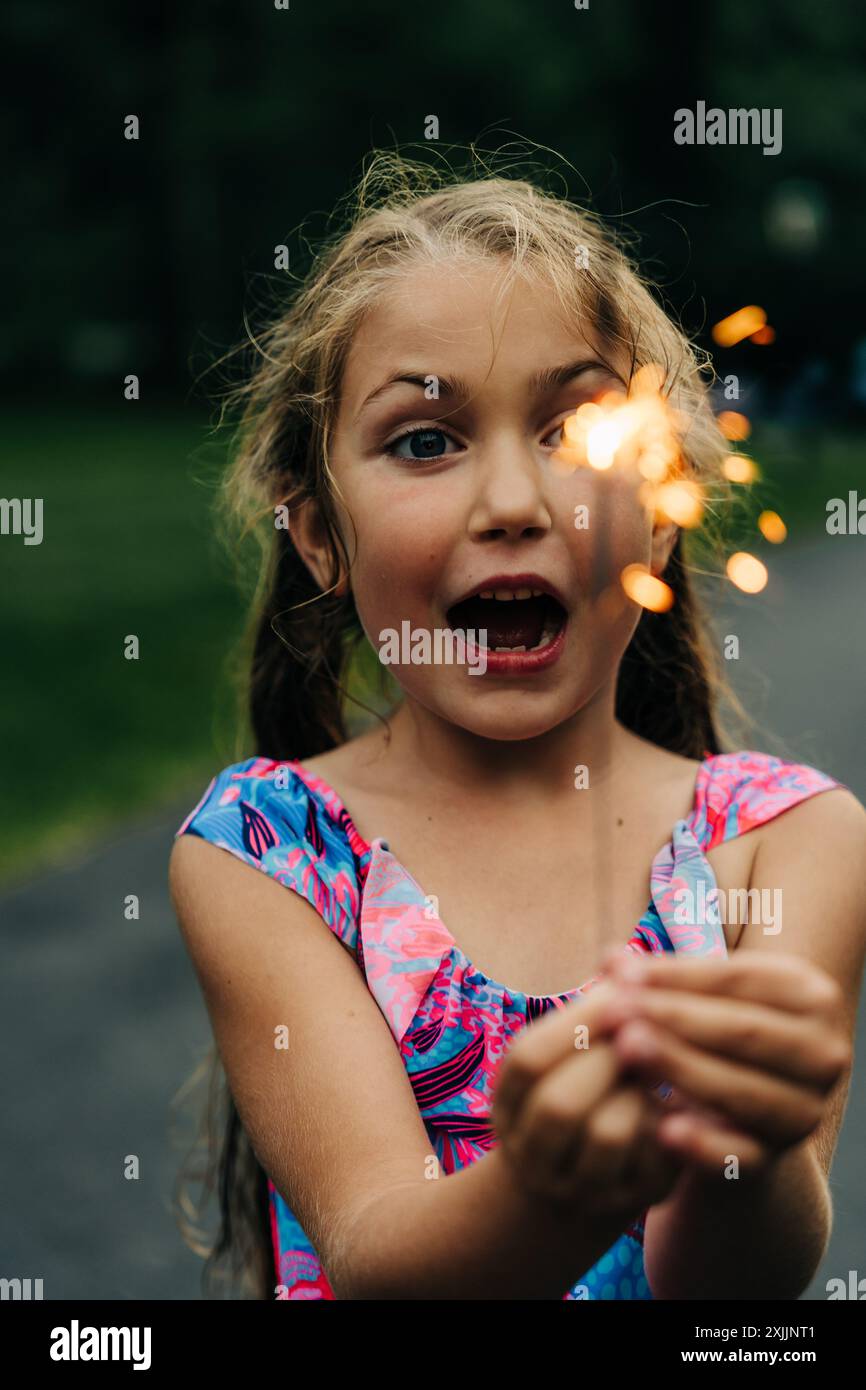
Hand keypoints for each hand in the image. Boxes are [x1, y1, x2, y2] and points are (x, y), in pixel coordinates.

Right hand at [492, 978, 686, 1220]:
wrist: (592, 1176)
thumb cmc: (587, 1085)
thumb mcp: (573, 1050)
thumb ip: (594, 1011)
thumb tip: (621, 954)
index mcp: (507, 1103)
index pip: (528, 1058)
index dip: (577, 1019)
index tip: (620, 990)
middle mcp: (532, 1153)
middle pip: (560, 1104)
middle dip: (608, 1059)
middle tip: (644, 1031)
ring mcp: (577, 1187)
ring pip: (607, 1134)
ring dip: (639, 1092)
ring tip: (656, 1069)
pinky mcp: (631, 1202)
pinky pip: (654, 1160)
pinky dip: (671, 1122)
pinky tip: (678, 1099)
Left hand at [595, 947, 851, 1175]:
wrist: (731, 1114)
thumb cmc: (712, 1034)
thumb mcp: (696, 998)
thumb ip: (659, 979)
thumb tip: (612, 962)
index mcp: (812, 999)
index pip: (740, 978)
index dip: (678, 975)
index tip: (622, 971)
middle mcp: (822, 1055)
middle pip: (743, 1031)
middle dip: (673, 1017)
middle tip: (615, 1009)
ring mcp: (802, 1111)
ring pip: (741, 1090)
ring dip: (680, 1067)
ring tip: (626, 1048)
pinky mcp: (774, 1160)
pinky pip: (739, 1156)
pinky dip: (704, 1145)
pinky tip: (664, 1130)